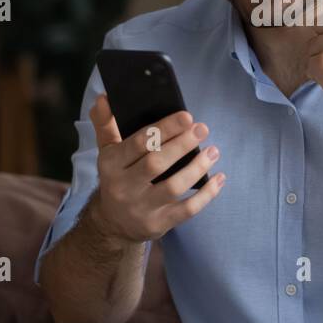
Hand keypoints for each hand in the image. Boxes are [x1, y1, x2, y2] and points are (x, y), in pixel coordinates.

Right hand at [87, 94, 224, 243]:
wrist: (111, 223)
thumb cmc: (117, 178)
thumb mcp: (107, 152)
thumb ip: (105, 124)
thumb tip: (104, 98)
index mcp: (112, 164)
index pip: (139, 143)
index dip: (164, 129)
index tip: (187, 116)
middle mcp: (124, 187)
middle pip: (156, 163)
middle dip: (182, 144)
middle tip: (202, 129)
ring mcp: (142, 208)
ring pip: (173, 186)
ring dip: (197, 167)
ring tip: (213, 151)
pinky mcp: (158, 224)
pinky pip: (187, 210)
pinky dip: (206, 195)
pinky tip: (219, 178)